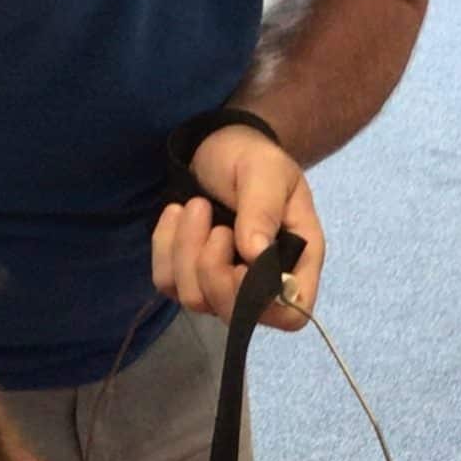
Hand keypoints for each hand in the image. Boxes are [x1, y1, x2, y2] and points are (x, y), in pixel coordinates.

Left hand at [152, 123, 325, 329]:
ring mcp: (222, 284)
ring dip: (186, 249)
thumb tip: (255, 255)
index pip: (291, 315)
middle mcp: (262, 283)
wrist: (219, 146)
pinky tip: (176, 214)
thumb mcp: (265, 171)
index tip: (242, 262)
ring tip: (196, 206)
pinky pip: (167, 283)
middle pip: (235, 314)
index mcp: (296, 262)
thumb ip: (263, 210)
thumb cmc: (252, 158)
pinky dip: (164, 247)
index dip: (262, 301)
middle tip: (210, 217)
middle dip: (212, 268)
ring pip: (195, 299)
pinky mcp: (187, 277)